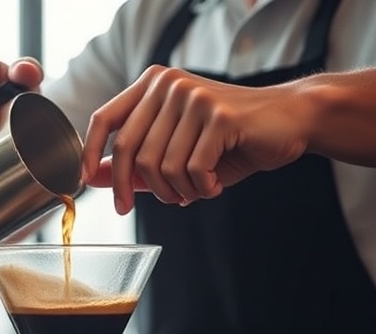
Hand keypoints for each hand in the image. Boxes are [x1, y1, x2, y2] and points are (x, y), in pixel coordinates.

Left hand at [81, 65, 310, 214]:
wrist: (290, 122)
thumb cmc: (232, 139)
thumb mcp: (177, 152)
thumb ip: (136, 162)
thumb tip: (92, 176)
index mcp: (153, 85)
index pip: (105, 118)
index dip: (89, 154)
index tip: (84, 183)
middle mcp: (168, 85)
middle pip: (128, 150)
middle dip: (132, 188)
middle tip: (141, 207)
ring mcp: (193, 97)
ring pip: (160, 166)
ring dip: (176, 191)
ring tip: (195, 190)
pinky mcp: (218, 115)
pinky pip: (191, 169)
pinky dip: (200, 188)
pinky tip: (214, 184)